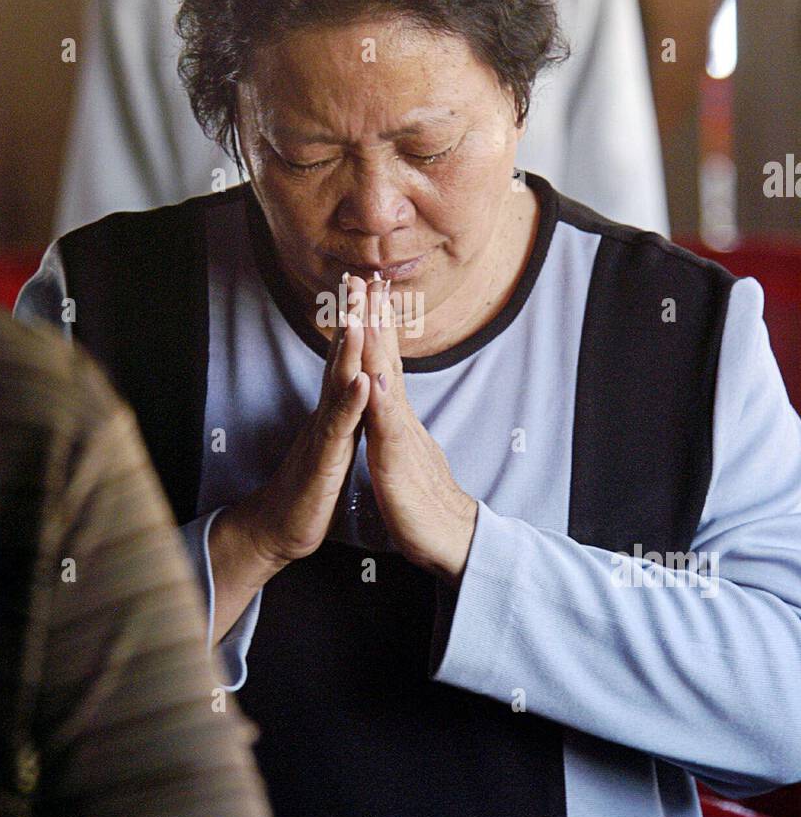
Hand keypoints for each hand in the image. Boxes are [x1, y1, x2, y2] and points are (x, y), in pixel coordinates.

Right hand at [209, 290, 368, 638]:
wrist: (280, 528)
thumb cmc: (309, 487)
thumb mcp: (333, 441)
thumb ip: (344, 412)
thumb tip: (355, 385)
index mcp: (336, 408)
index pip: (351, 356)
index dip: (362, 320)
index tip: (373, 286)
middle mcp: (327, 413)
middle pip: (342, 356)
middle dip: (352, 316)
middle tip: (361, 277)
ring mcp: (323, 434)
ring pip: (338, 383)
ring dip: (350, 348)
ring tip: (360, 314)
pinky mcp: (323, 460)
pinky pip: (339, 427)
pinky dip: (352, 402)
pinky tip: (364, 380)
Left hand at [360, 278, 477, 582]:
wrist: (451, 538)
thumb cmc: (424, 501)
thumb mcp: (401, 453)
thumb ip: (394, 424)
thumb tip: (385, 400)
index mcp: (395, 416)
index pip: (382, 361)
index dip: (372, 326)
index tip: (364, 290)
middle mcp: (400, 417)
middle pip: (386, 358)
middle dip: (375, 317)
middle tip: (367, 277)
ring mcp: (402, 435)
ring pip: (386, 382)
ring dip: (376, 346)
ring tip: (367, 311)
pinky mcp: (399, 460)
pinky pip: (389, 426)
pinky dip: (382, 400)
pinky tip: (375, 378)